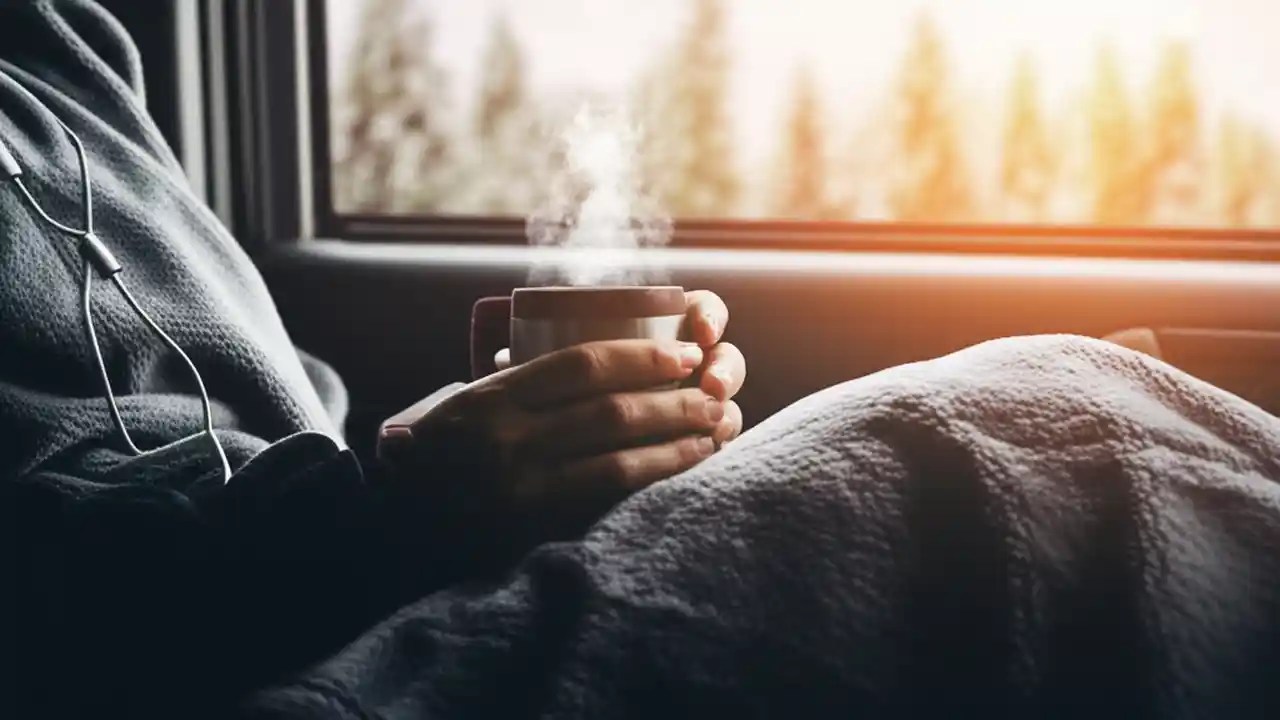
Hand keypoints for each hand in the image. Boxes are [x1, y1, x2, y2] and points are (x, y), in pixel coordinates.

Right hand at [381, 290, 744, 544]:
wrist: (400, 520)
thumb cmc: (448, 451)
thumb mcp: (473, 402)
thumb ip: (527, 381)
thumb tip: (611, 353)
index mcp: (494, 398)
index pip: (580, 365)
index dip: (641, 356)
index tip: (682, 352)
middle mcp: (505, 439)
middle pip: (608, 409)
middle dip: (672, 397)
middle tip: (711, 388)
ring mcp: (519, 486)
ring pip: (617, 454)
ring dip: (676, 437)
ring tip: (713, 423)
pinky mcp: (533, 525)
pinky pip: (609, 495)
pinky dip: (658, 473)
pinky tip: (689, 462)